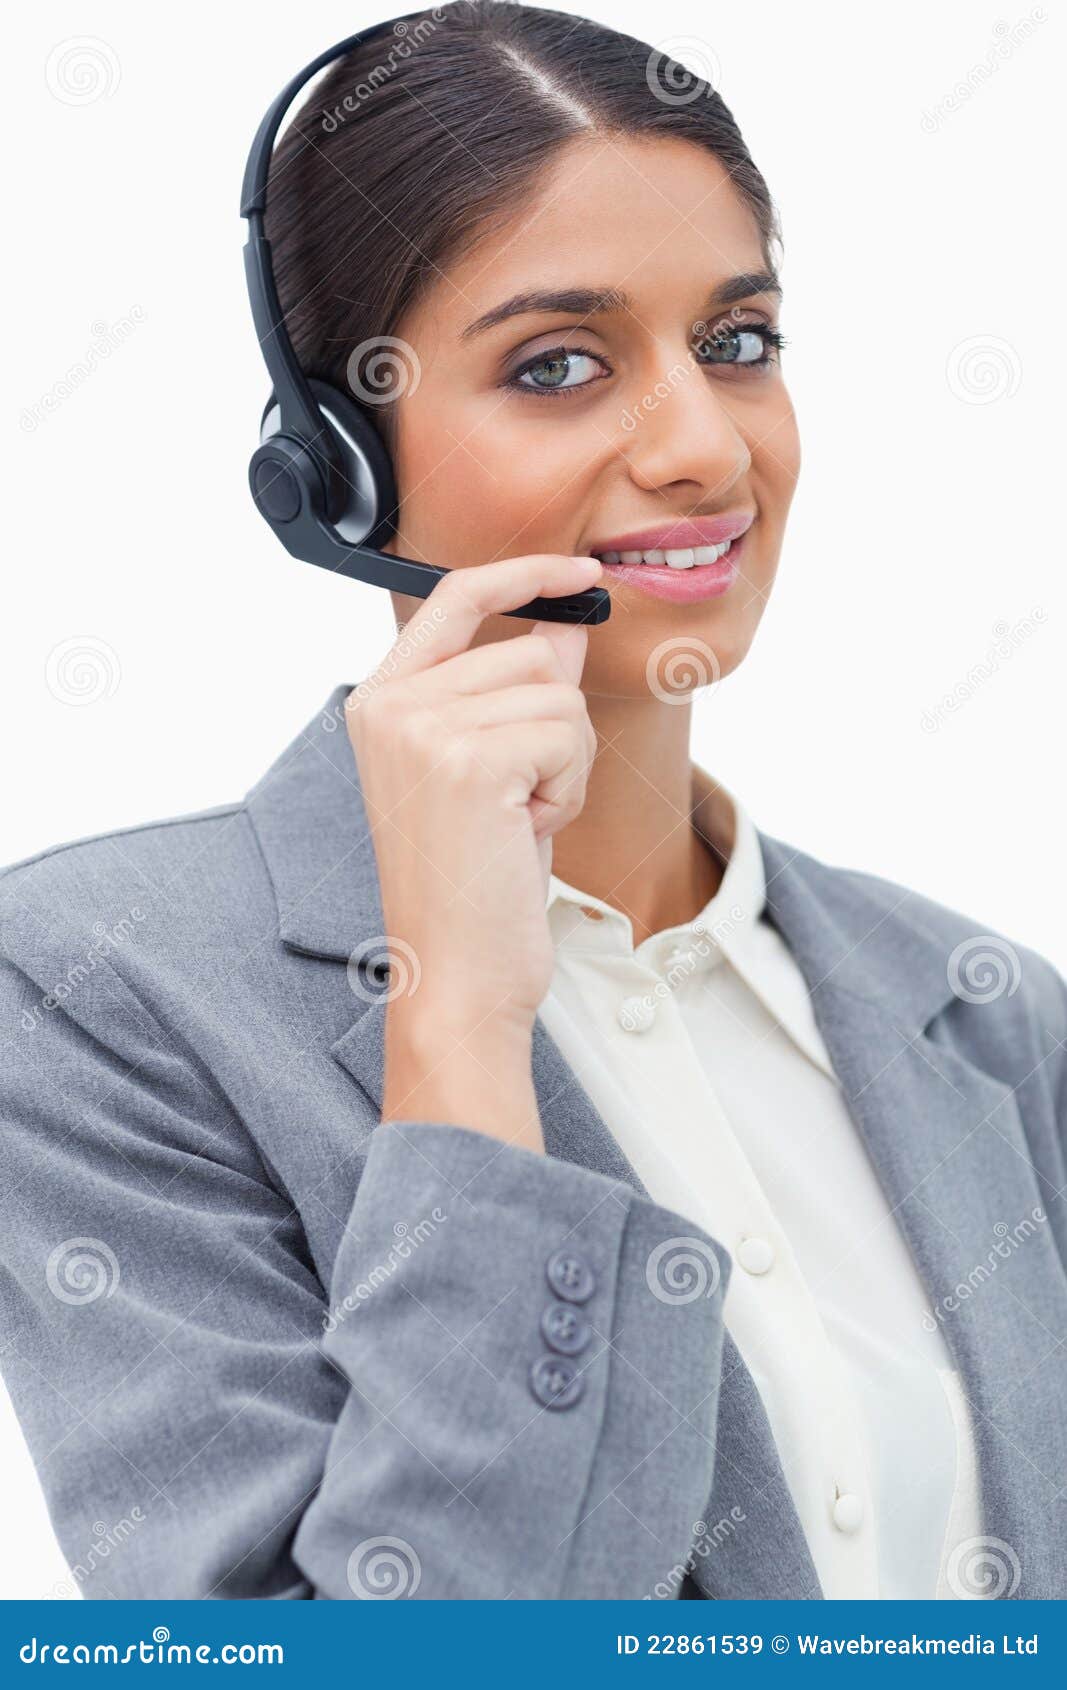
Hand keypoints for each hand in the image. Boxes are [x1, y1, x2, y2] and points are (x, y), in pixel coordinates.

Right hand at [345, 553, 602, 1146]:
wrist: (458, 975)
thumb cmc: (476, 885)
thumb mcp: (499, 772)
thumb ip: (519, 692)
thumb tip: (565, 626)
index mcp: (380, 701)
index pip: (457, 597)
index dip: (526, 575)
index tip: (582, 574)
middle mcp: (388, 703)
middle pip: (531, 653)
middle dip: (557, 728)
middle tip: (520, 802)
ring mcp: (421, 727)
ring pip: (558, 693)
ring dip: (565, 762)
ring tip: (518, 821)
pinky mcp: (466, 759)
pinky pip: (566, 734)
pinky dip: (567, 788)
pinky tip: (525, 833)